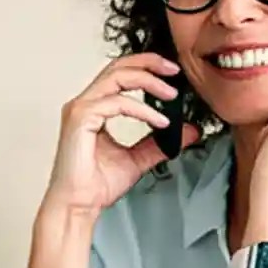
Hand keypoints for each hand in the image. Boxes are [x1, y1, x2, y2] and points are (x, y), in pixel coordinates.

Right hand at [43, 53, 201, 217]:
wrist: (79, 205)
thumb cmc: (96, 185)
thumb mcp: (138, 159)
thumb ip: (159, 143)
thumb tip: (187, 131)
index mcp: (94, 108)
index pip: (120, 74)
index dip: (146, 67)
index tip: (172, 73)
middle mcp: (85, 104)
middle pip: (118, 66)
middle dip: (149, 63)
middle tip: (175, 71)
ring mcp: (80, 109)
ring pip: (117, 77)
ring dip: (148, 81)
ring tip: (170, 95)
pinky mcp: (80, 118)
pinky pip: (117, 103)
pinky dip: (142, 109)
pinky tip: (159, 121)